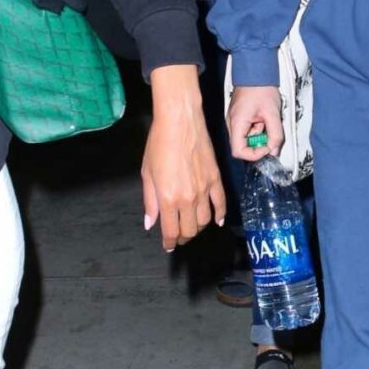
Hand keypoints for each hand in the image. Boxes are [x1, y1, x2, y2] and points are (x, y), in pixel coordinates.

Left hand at [142, 66, 226, 251]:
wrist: (180, 121)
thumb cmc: (159, 144)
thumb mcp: (147, 174)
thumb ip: (150, 201)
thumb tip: (150, 223)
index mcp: (168, 198)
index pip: (171, 231)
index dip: (169, 242)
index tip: (168, 246)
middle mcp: (188, 198)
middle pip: (190, 229)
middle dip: (183, 237)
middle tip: (178, 236)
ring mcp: (205, 190)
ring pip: (205, 220)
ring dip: (198, 227)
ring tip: (192, 226)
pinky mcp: (216, 179)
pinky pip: (221, 203)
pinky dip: (220, 215)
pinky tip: (217, 221)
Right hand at [228, 84, 282, 162]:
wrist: (256, 72)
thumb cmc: (261, 88)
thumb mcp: (273, 113)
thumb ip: (275, 134)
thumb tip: (275, 150)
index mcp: (237, 123)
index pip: (238, 151)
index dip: (254, 155)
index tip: (267, 148)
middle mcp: (232, 124)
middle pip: (243, 146)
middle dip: (259, 144)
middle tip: (271, 134)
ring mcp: (235, 121)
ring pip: (247, 139)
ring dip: (260, 136)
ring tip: (268, 121)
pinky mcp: (240, 118)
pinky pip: (248, 131)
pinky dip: (258, 129)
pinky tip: (264, 118)